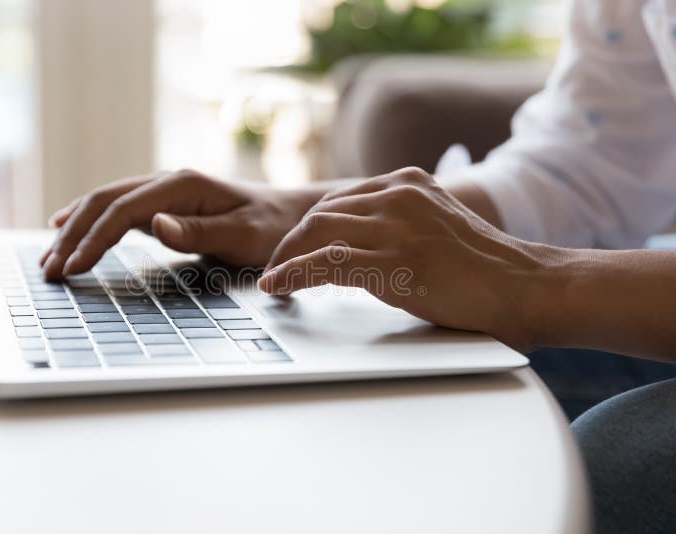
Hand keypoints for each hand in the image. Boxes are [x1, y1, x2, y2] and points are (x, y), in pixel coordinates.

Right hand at [40, 169, 323, 279]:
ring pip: (104, 203)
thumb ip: (200, 233)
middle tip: (48, 271)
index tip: (72, 268)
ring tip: (48, 259)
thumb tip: (156, 226)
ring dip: (73, 229)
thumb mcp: (244, 236)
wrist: (290, 216)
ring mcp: (162, 192)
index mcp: (182, 186)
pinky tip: (67, 229)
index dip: (92, 239)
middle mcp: (166, 182)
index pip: (122, 211)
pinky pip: (116, 210)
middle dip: (71, 235)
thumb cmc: (272, 230)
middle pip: (103, 202)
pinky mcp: (163, 205)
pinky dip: (88, 222)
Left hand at [259, 167, 549, 352]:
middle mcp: (398, 195)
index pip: (338, 199)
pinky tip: (277, 287)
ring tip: (274, 281)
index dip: (307, 228)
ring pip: (316, 232)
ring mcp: (396, 226)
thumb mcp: (436, 228)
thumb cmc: (488, 270)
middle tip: (277, 269)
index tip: (293, 249)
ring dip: (286, 259)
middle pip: (319, 212)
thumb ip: (400, 224)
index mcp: (408, 184)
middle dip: (291, 243)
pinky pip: (326, 264)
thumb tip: (358, 248)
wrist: (530, 288)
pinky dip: (293, 274)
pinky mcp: (395, 262)